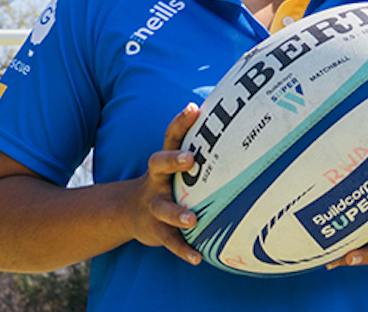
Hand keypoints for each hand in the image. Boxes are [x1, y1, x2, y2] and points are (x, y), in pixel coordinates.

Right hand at [121, 103, 202, 264]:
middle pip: (158, 163)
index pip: (171, 136)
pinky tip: (198, 258)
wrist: (126, 213)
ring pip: (163, 208)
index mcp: (164, 162)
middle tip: (190, 158)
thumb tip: (241, 128)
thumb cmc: (166, 183)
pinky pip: (169, 240)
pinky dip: (183, 249)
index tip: (194, 108)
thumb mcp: (174, 166)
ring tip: (193, 219)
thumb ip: (200, 151)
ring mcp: (154, 205)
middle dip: (172, 159)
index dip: (180, 122)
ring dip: (177, 213)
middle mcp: (156, 180)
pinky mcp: (156, 229)